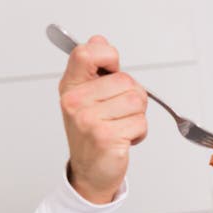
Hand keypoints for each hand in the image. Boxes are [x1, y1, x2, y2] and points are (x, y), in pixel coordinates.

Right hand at [59, 35, 147, 203]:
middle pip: (128, 81)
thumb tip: (99, 40)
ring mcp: (89, 120)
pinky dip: (139, 133)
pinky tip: (123, 139)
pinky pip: (141, 123)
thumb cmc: (92, 134)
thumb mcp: (87, 97)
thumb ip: (94, 69)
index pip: (88, 53)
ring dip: (137, 117)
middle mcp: (76, 102)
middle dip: (133, 98)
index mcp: (71, 87)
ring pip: (138, 102)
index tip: (112, 70)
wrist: (91, 172)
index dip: (109, 56)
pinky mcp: (106, 137)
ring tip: (120, 127)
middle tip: (117, 114)